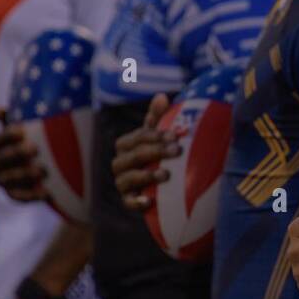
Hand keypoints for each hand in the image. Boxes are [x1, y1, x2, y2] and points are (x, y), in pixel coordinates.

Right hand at [0, 108, 45, 200]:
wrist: (35, 165)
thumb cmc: (25, 141)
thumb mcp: (19, 129)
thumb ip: (11, 119)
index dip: (7, 136)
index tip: (21, 131)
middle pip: (1, 160)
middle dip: (16, 154)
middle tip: (34, 148)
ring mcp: (1, 181)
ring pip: (8, 180)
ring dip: (25, 175)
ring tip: (42, 170)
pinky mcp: (13, 194)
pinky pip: (20, 197)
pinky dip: (33, 196)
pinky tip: (47, 192)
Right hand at [111, 93, 175, 210]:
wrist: (160, 186)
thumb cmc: (159, 155)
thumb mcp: (159, 136)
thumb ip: (158, 117)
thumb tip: (162, 96)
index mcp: (126, 145)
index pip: (138, 138)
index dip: (156, 135)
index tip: (175, 135)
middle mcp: (120, 163)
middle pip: (134, 156)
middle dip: (155, 152)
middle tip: (177, 151)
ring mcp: (122, 182)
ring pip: (127, 178)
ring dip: (145, 175)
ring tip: (166, 175)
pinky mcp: (128, 200)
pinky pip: (127, 202)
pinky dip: (136, 201)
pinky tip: (149, 201)